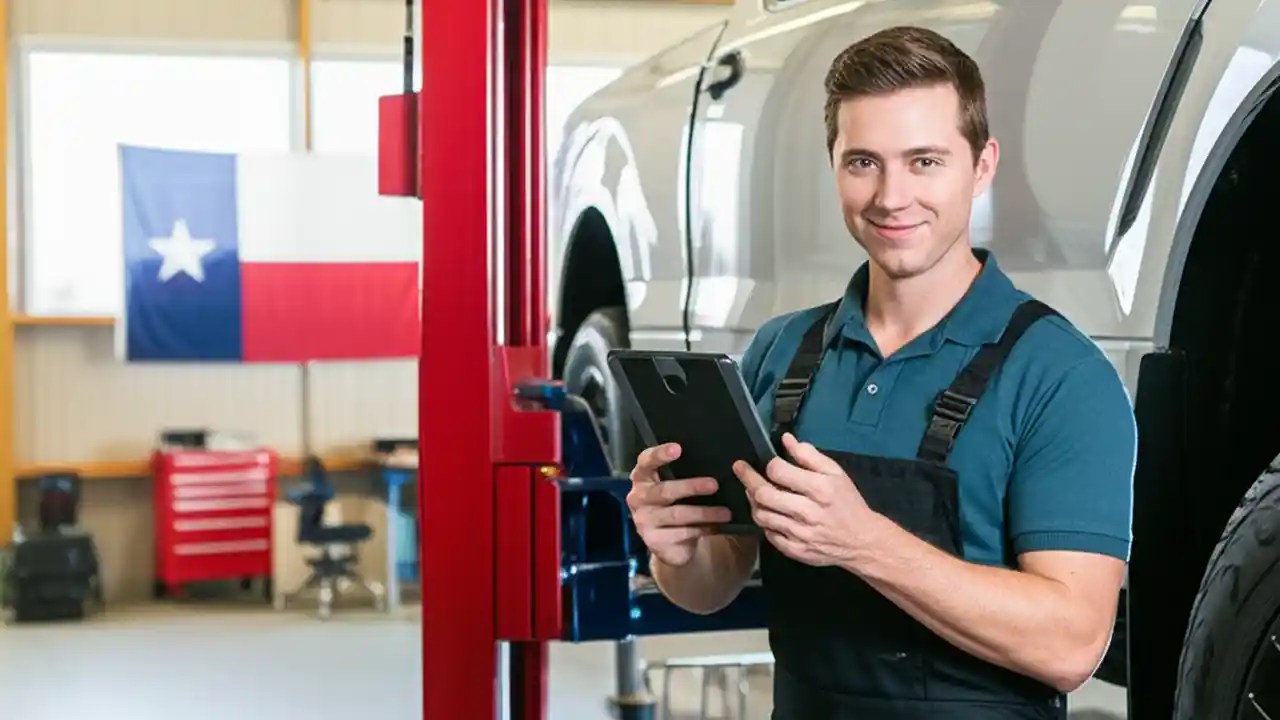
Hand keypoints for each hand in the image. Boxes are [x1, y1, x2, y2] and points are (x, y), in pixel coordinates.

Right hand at [627, 443, 731, 566]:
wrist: (670, 543)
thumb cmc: (675, 504)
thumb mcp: (676, 487)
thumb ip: (683, 473)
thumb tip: (718, 460)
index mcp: (642, 477)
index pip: (646, 461)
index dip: (660, 454)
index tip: (678, 448)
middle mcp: (638, 497)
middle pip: (664, 490)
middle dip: (691, 486)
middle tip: (714, 485)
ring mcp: (644, 521)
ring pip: (677, 514)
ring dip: (704, 513)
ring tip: (725, 513)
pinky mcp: (654, 541)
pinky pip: (682, 533)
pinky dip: (702, 529)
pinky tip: (716, 527)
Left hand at [733, 432, 879, 567]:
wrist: (861, 541)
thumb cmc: (847, 503)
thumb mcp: (835, 473)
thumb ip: (809, 455)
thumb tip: (786, 440)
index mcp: (819, 489)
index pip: (778, 471)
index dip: (769, 464)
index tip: (766, 463)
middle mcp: (807, 512)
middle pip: (764, 495)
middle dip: (749, 480)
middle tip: (741, 470)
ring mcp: (799, 534)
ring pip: (761, 516)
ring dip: (754, 501)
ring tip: (754, 492)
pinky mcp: (795, 550)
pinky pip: (769, 535)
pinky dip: (765, 522)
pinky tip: (769, 513)